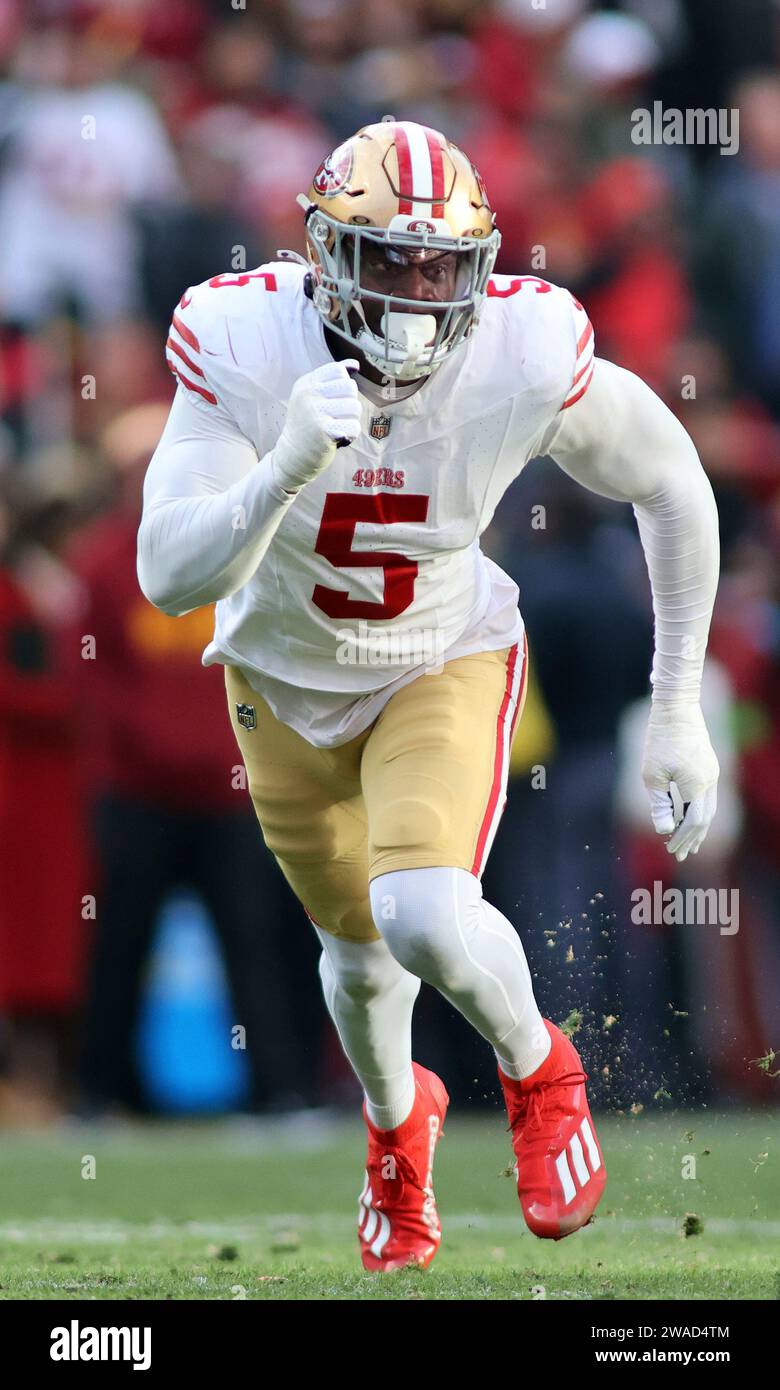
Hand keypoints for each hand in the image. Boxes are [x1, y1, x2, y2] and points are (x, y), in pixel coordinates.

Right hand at [272, 360, 360, 491]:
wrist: (292, 455)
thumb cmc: (307, 425)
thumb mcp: (312, 396)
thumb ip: (332, 378)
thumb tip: (355, 364)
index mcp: (306, 383)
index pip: (338, 370)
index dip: (344, 385)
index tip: (335, 399)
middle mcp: (309, 394)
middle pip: (350, 388)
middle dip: (350, 404)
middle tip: (337, 417)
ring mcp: (315, 412)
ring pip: (355, 407)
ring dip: (351, 421)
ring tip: (337, 427)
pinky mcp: (324, 431)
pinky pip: (354, 426)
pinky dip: (351, 435)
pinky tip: (339, 438)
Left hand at [642, 702, 718, 861]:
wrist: (676, 707)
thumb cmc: (659, 739)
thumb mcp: (652, 775)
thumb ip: (659, 804)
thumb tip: (664, 830)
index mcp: (697, 786)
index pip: (694, 822)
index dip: (683, 838)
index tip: (671, 850)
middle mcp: (710, 781)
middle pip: (705, 819)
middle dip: (693, 838)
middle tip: (682, 855)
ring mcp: (712, 772)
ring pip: (709, 808)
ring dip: (699, 827)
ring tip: (692, 843)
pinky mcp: (708, 765)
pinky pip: (708, 796)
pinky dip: (700, 810)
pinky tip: (689, 815)